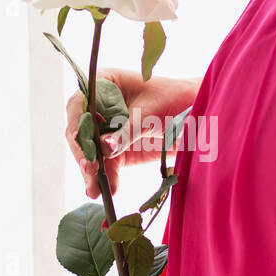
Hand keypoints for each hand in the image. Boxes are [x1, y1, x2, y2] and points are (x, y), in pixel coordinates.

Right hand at [65, 69, 198, 197]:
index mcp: (104, 85)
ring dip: (91, 172)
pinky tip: (106, 191)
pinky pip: (106, 166)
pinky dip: (106, 179)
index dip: (77, 122)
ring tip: (94, 189)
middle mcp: (100, 108)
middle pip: (81, 132)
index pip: (80, 104)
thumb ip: (126, 130)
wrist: (198, 115)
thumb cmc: (175, 99)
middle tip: (89, 168)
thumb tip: (104, 147)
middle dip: (84, 152)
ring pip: (90, 153)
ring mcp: (107, 131)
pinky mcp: (117, 152)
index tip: (79, 139)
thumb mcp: (149, 113)